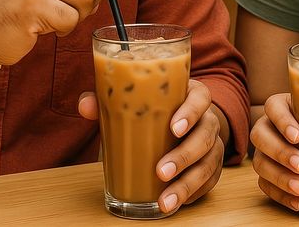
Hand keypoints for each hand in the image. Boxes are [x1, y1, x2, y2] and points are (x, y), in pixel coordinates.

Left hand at [79, 79, 225, 213]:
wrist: (182, 122)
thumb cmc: (155, 110)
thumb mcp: (137, 102)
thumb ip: (109, 100)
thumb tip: (85, 106)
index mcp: (190, 96)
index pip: (201, 97)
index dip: (191, 112)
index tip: (173, 129)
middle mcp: (206, 119)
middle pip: (206, 134)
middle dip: (184, 155)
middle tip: (160, 171)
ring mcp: (212, 144)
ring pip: (209, 163)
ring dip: (187, 184)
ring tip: (165, 201)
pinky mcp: (212, 167)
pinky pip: (209, 181)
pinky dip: (193, 194)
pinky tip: (175, 202)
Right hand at [250, 93, 298, 211]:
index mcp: (287, 106)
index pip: (274, 107)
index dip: (282, 120)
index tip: (298, 135)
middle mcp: (271, 126)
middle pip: (261, 135)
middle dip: (281, 152)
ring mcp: (266, 150)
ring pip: (259, 161)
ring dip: (279, 176)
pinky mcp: (267, 172)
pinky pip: (264, 184)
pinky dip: (279, 195)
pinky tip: (297, 202)